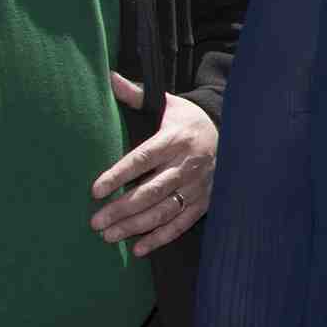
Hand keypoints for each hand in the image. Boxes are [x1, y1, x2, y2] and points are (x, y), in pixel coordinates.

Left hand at [93, 74, 215, 255]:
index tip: (96, 190)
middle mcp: (187, 164)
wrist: (231, 132)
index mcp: (175, 139)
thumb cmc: (189, 119)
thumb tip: (108, 78)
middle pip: (150, 191)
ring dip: (135, 226)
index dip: (119, 175)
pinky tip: (139, 248)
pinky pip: (181, 223)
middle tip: (95, 222)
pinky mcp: (203, 201)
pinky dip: (160, 237)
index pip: (143, 158)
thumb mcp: (167, 103)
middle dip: (121, 208)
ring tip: (108, 235)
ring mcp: (197, 186)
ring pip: (163, 210)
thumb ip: (137, 95)